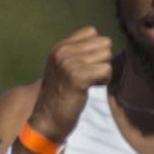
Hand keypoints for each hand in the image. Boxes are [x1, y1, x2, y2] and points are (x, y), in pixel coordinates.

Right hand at [25, 26, 113, 145]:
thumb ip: (78, 52)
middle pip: (104, 43)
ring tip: (87, 83)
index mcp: (59, 47)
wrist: (46, 121)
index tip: (85, 66)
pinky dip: (103, 81)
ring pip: (107, 56)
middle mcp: (63, 52)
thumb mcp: (63, 67)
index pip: (92, 32)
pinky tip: (90, 89)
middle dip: (101, 60)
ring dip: (102, 72)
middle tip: (88, 77)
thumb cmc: (60, 96)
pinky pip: (106, 70)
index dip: (95, 50)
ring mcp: (69, 63)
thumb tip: (106, 42)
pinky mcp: (78, 77)